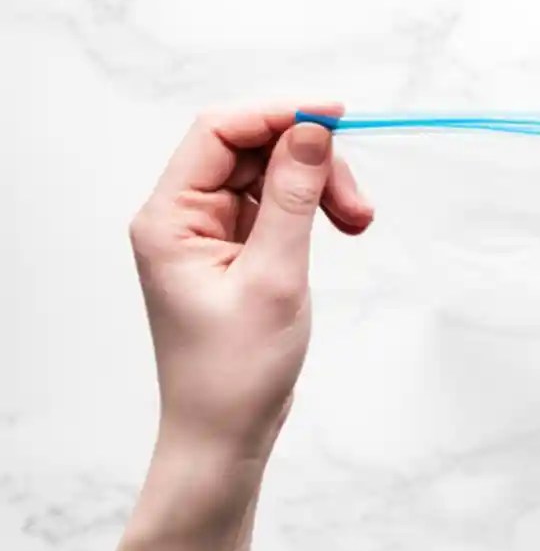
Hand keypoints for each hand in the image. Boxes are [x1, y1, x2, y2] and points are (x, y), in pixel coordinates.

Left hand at [129, 103, 373, 462]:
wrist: (225, 436)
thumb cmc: (236, 371)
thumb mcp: (274, 277)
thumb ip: (292, 198)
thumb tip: (312, 130)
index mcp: (170, 217)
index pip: (219, 132)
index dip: (277, 114)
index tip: (337, 117)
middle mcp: (182, 217)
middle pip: (251, 150)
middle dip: (310, 162)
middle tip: (357, 205)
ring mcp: (208, 234)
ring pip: (269, 175)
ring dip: (318, 187)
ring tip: (359, 223)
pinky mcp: (235, 252)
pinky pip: (275, 206)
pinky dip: (312, 209)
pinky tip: (339, 229)